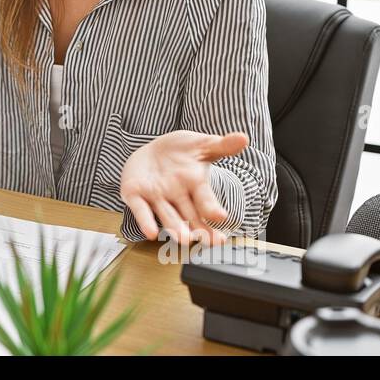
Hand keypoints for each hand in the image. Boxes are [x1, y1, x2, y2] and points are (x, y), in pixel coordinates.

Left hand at [118, 129, 248, 245]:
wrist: (153, 150)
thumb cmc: (182, 151)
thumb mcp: (201, 145)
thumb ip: (221, 145)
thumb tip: (243, 138)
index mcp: (195, 185)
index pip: (206, 200)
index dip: (213, 208)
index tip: (222, 216)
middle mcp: (178, 196)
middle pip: (191, 216)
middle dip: (200, 229)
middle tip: (209, 241)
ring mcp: (157, 197)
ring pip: (168, 216)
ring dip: (175, 228)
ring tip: (183, 239)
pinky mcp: (136, 195)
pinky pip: (141, 209)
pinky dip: (145, 220)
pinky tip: (151, 233)